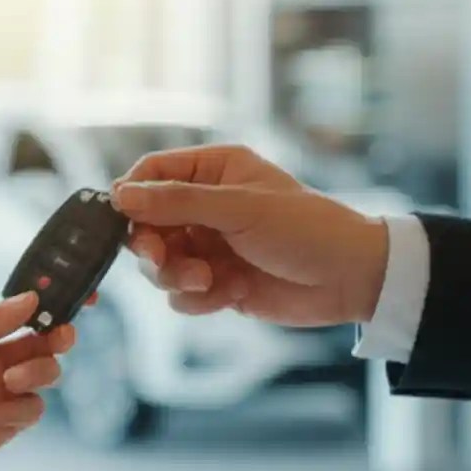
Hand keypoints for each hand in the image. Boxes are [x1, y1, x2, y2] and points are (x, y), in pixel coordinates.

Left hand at [0, 292, 74, 470]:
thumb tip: (32, 299)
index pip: (27, 313)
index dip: (55, 304)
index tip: (81, 296)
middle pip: (48, 343)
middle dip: (60, 338)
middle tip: (59, 338)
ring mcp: (2, 394)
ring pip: (47, 376)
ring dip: (37, 374)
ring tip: (7, 382)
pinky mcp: (3, 426)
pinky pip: (30, 412)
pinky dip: (13, 411)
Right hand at [111, 145, 387, 326]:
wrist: (350, 279)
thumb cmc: (306, 229)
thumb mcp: (239, 208)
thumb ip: (177, 202)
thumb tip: (121, 194)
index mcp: (215, 170)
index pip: (152, 173)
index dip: (132, 196)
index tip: (123, 219)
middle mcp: (208, 206)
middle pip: (147, 224)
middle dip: (152, 246)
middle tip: (160, 258)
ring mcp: (211, 246)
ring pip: (160, 264)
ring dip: (176, 277)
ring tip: (207, 280)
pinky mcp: (218, 283)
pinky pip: (183, 295)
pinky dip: (199, 299)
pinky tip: (232, 293)